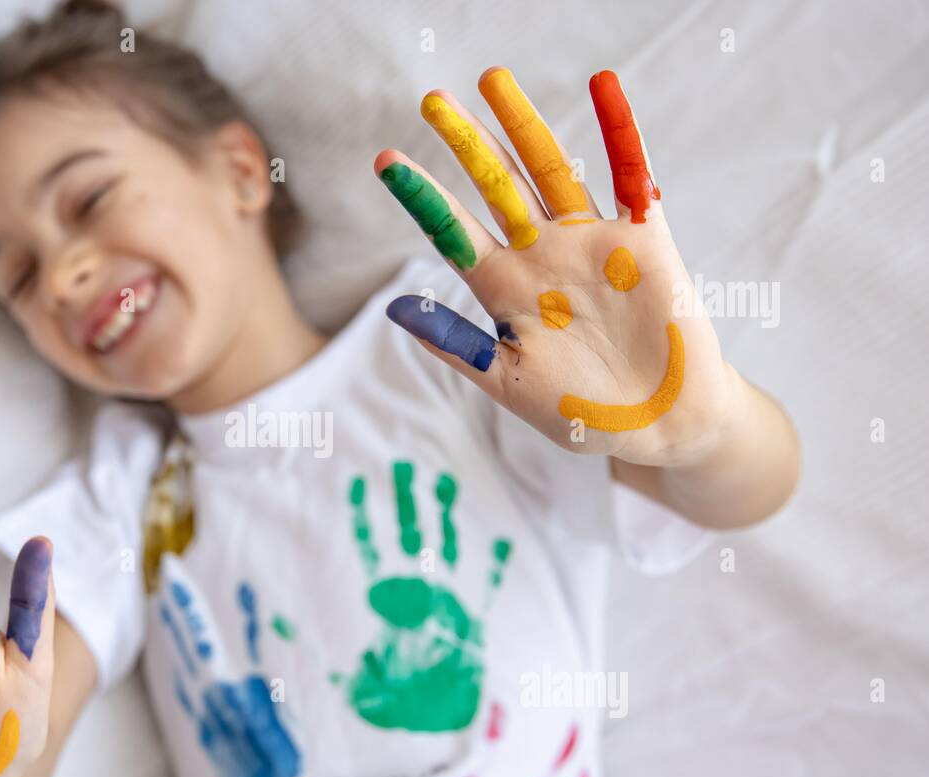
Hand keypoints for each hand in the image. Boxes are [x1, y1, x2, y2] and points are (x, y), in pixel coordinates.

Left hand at [377, 68, 736, 468]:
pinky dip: (620, 133)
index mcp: (504, 290)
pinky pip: (632, 177)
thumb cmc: (582, 414)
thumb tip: (393, 309)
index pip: (453, 232)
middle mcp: (541, 256)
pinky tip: (604, 86)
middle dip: (465, 144)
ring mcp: (591, 243)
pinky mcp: (645, 241)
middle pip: (495, 187)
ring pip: (551, 170)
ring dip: (523, 125)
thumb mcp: (509, 382)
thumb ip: (457, 344)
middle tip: (431, 99)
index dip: (422, 197)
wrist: (662, 429)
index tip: (384, 161)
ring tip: (493, 79)